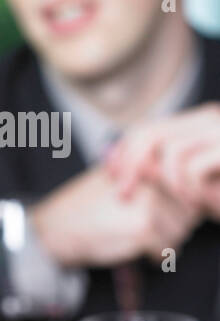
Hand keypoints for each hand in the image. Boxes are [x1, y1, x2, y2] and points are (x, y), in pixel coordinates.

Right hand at [28, 163, 200, 266]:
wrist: (53, 227)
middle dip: (171, 225)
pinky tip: (131, 247)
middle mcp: (152, 177)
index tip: (146, 214)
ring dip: (162, 241)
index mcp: (148, 163)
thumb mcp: (120, 181)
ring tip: (132, 235)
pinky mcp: (143, 225)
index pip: (186, 190)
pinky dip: (152, 256)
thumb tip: (193, 199)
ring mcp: (149, 200)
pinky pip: (166, 249)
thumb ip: (155, 181)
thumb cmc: (83, 208)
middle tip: (138, 227)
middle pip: (189, 212)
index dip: (173, 208)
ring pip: (180, 232)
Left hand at [107, 103, 219, 220]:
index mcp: (196, 123)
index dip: (124, 153)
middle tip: (123, 195)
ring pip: (169, 149)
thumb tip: (111, 158)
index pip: (145, 128)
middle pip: (150, 133)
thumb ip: (153, 169)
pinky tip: (197, 202)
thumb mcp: (183, 183)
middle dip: (131, 165)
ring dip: (168, 182)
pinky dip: (188, 187)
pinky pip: (192, 164)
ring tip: (182, 201)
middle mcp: (210, 118)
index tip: (113, 178)